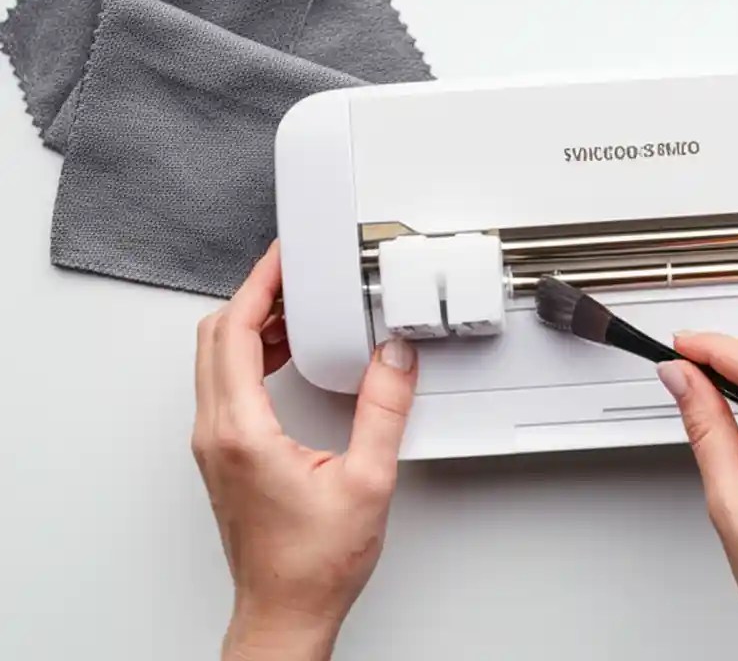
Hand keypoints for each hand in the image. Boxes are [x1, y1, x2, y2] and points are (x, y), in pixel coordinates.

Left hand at [193, 242, 419, 659]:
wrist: (286, 609)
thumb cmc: (314, 563)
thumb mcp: (368, 480)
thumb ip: (383, 410)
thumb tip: (394, 359)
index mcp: (242, 431)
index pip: (234, 331)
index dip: (258, 285)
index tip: (281, 258)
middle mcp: (216, 434)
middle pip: (215, 337)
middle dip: (254, 296)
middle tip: (293, 275)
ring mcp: (213, 446)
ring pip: (216, 360)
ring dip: (252, 326)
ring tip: (299, 311)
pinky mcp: (222, 456)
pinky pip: (226, 387)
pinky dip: (251, 357)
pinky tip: (289, 356)